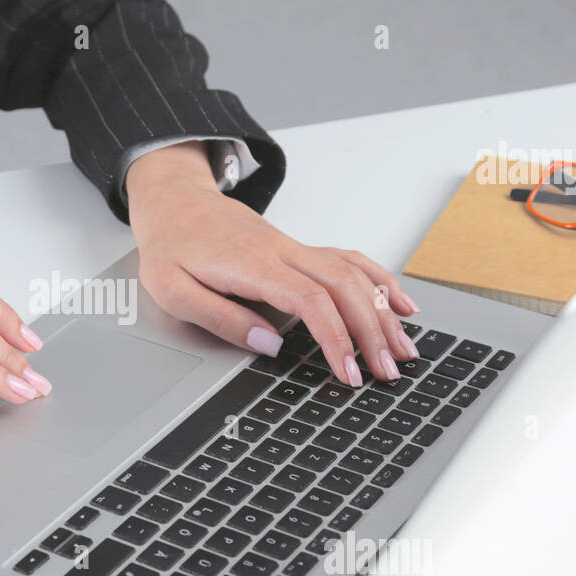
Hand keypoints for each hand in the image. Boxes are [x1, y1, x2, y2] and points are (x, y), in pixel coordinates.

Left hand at [126, 142, 419, 385]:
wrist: (175, 203)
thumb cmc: (171, 247)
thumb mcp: (173, 290)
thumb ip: (220, 318)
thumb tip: (269, 345)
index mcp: (253, 265)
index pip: (311, 300)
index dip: (336, 337)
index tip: (348, 372)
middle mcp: (283, 252)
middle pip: (344, 287)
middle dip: (373, 332)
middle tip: (387, 372)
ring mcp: (296, 248)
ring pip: (354, 274)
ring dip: (384, 311)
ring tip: (404, 348)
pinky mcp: (300, 250)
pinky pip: (350, 260)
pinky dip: (380, 280)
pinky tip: (400, 303)